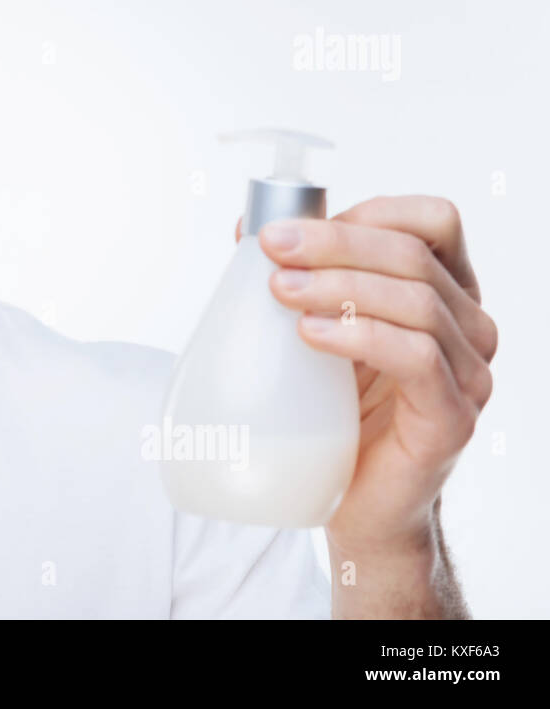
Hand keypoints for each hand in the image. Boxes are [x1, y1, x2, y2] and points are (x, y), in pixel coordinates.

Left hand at [234, 195, 497, 557]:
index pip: (430, 222)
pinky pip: (418, 358)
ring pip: (417, 301)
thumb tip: (247, 229)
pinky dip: (361, 335)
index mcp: (444, 291)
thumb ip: (298, 278)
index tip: (289, 229)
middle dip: (335, 243)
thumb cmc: (335, 410)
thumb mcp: (315, 329)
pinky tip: (311, 334)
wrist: (355, 503)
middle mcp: (468, 326)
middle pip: (413, 254)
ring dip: (341, 286)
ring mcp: (469, 373)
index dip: (364, 213)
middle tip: (270, 249)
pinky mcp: (453, 418)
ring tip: (279, 291)